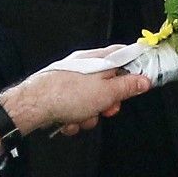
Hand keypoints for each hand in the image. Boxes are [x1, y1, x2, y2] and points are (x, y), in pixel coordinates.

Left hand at [0, 68, 150, 136]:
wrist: (32, 105)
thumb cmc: (66, 95)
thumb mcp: (106, 93)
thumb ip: (127, 86)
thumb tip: (144, 80)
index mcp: (97, 59)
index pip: (124, 54)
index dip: (136, 67)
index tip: (142, 81)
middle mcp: (83, 66)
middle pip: (108, 83)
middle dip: (108, 102)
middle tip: (106, 110)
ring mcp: (70, 80)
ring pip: (91, 100)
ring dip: (89, 115)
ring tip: (81, 118)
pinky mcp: (59, 94)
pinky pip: (76, 108)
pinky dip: (74, 118)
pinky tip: (68, 122)